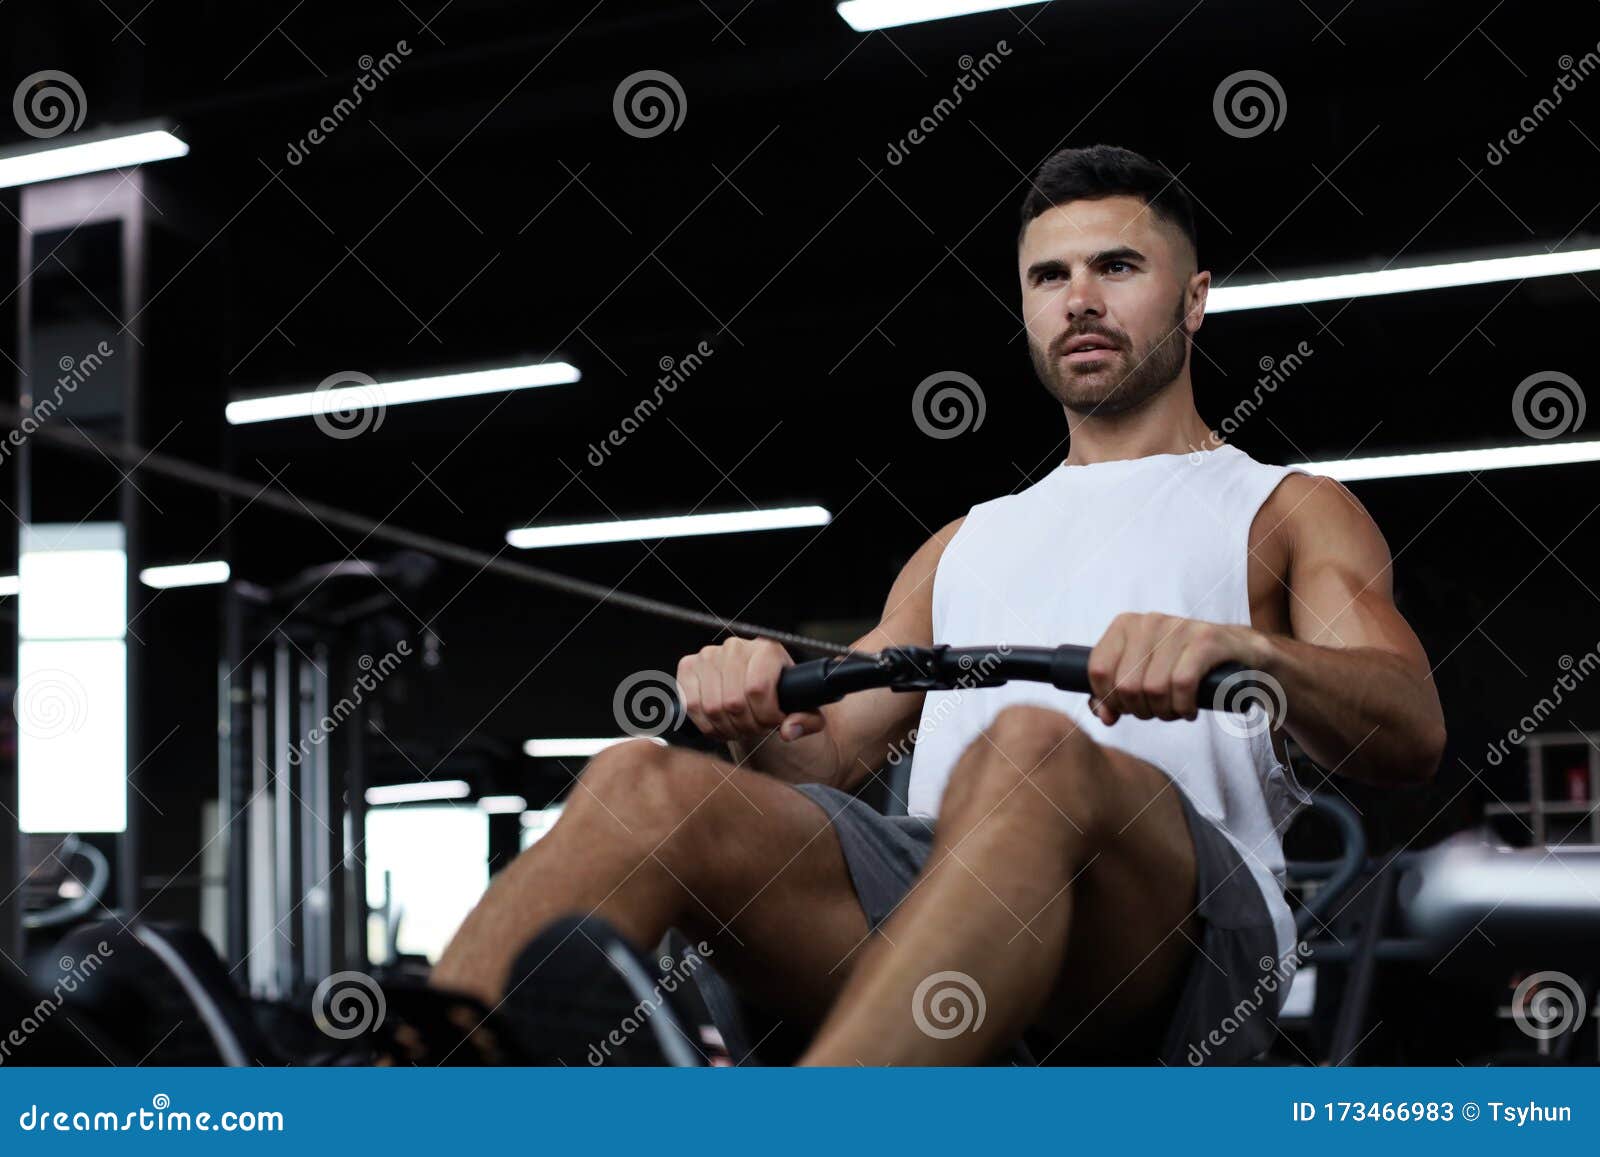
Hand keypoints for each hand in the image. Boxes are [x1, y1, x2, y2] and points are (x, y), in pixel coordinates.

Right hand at [676, 636, 826, 743]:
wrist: (755, 686)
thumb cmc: (779, 694)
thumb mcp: (803, 707)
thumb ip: (807, 720)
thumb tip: (789, 730)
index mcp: (766, 649)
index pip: (757, 688)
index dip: (766, 715)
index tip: (774, 722)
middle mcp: (735, 647)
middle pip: (733, 702)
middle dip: (747, 725)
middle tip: (756, 728)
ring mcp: (708, 655)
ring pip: (712, 707)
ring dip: (727, 728)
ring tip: (740, 727)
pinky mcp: (688, 666)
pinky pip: (691, 705)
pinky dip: (706, 724)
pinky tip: (721, 724)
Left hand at [1085, 613, 1268, 724]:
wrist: (1242, 655)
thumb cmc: (1184, 667)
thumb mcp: (1144, 675)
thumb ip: (1115, 695)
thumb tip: (1104, 715)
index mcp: (1126, 624)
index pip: (1098, 669)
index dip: (1108, 699)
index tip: (1124, 710)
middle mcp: (1150, 620)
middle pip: (1126, 684)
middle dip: (1140, 709)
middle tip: (1157, 712)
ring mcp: (1179, 627)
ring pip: (1154, 688)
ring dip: (1164, 711)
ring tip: (1175, 710)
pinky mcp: (1207, 639)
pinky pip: (1182, 683)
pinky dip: (1183, 706)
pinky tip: (1189, 709)